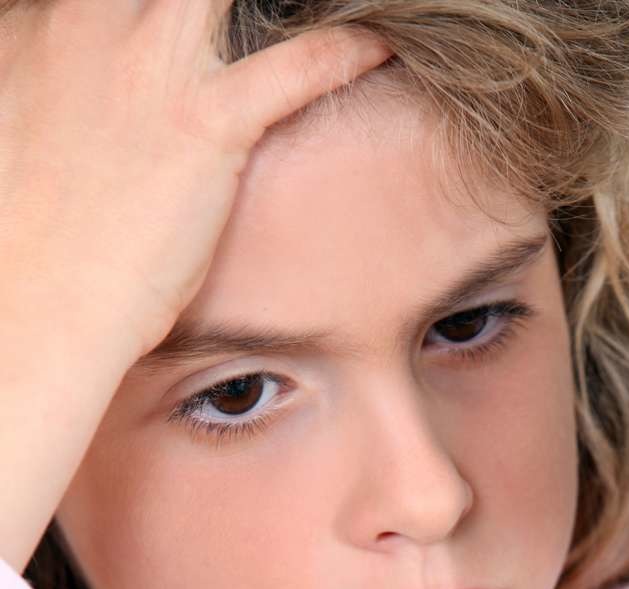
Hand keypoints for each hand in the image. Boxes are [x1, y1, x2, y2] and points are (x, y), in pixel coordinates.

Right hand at [0, 0, 393, 363]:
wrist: (33, 305)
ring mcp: (151, 67)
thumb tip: (79, 114)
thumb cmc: (24, 245)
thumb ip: (49, 96)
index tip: (170, 37)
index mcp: (42, 25)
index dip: (148, 13)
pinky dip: (345, 52)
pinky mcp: (205, 123)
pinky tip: (378, 46)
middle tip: (225, 18)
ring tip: (330, 2)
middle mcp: (90, 23)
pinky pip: (297, 66)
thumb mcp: (16, 135)